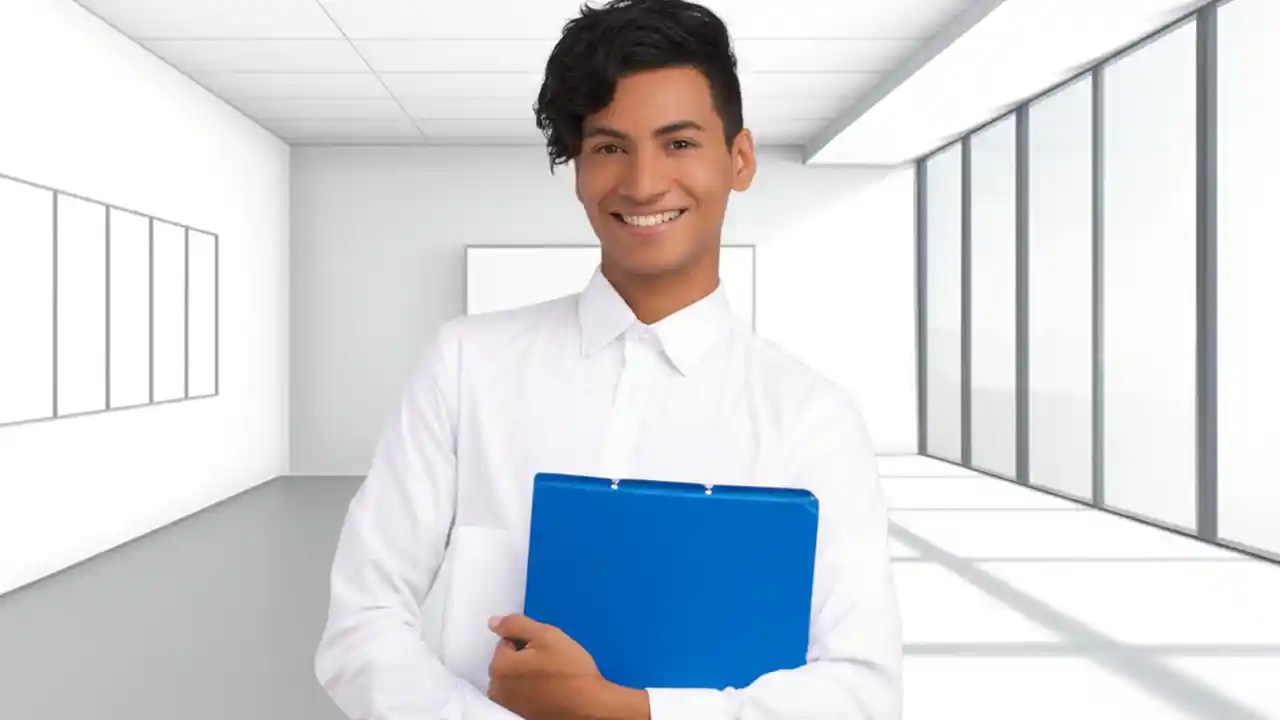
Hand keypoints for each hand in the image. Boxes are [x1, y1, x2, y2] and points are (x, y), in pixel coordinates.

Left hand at [486, 614, 648, 719]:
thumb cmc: (569, 670)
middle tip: (551, 661)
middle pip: (509, 659)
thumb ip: (515, 624)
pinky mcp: (520, 714)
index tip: (546, 649)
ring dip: (529, 672)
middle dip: (526, 656)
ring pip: (515, 675)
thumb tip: (493, 622)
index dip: (529, 640)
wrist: (589, 706)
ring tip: (551, 675)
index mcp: (499, 666)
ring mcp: (507, 704)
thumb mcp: (546, 635)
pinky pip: (521, 691)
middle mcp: (496, 689)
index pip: (508, 640)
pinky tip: (550, 689)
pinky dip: (532, 688)